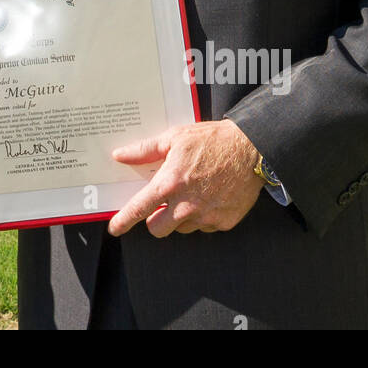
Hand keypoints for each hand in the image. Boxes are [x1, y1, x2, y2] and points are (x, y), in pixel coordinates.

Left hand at [107, 120, 262, 237]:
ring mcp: (206, 217)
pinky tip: (209, 197)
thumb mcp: (174, 138)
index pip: (139, 210)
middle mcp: (186, 206)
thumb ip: (144, 150)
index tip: (115, 228)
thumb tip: (120, 156)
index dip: (123, 221)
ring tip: (191, 193)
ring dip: (180, 217)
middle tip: (162, 204)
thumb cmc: (212, 141)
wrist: (252, 149)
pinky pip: (204, 227)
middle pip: (157, 229)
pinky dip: (202, 217)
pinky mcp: (224, 223)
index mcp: (170, 184)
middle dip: (155, 220)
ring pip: (181, 229)